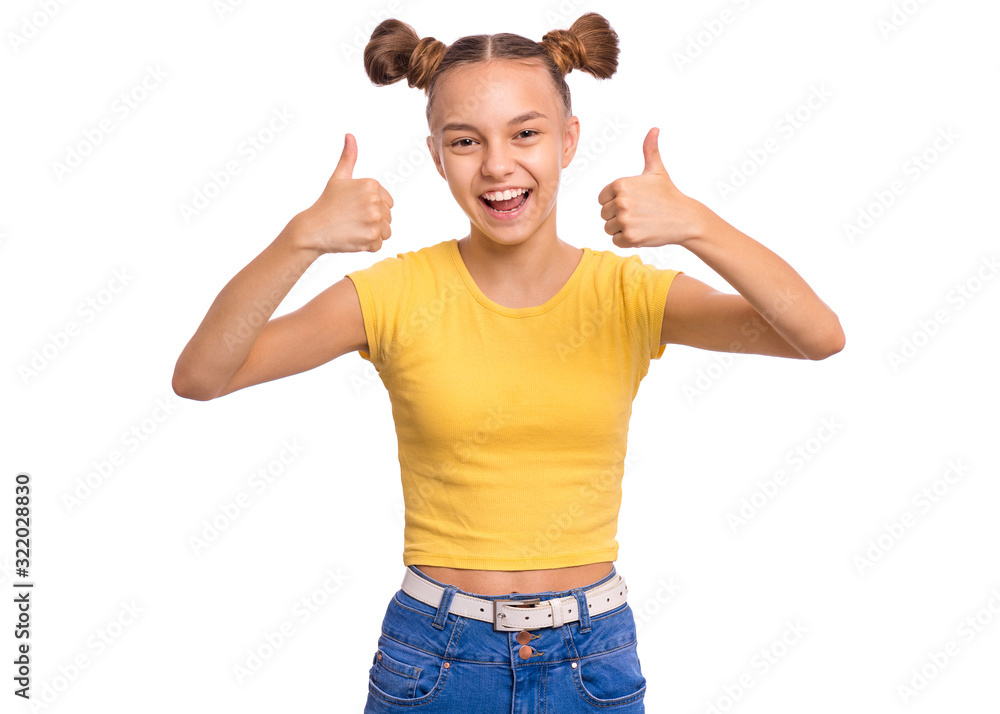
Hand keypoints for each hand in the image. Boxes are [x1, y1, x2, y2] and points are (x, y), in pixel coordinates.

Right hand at [296, 133, 393, 253]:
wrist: (312, 229)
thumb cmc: (327, 204)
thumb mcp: (338, 178)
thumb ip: (348, 158)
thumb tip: (350, 135)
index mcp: (372, 184)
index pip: (388, 203)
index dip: (373, 209)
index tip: (355, 209)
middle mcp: (375, 200)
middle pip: (388, 218)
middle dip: (372, 222)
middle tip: (352, 220)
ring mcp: (374, 219)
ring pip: (386, 232)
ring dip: (372, 235)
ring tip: (353, 229)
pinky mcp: (372, 237)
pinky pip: (379, 245)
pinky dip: (367, 246)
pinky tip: (352, 239)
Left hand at [597, 127, 703, 247]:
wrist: (685, 218)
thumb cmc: (668, 194)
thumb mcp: (657, 171)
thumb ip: (650, 150)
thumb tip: (654, 129)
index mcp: (621, 184)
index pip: (602, 199)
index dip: (615, 202)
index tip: (633, 202)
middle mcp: (621, 201)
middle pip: (605, 214)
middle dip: (618, 216)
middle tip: (639, 214)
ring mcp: (625, 219)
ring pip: (609, 228)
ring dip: (622, 229)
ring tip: (641, 222)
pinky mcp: (630, 236)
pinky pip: (616, 240)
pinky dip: (627, 240)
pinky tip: (642, 232)